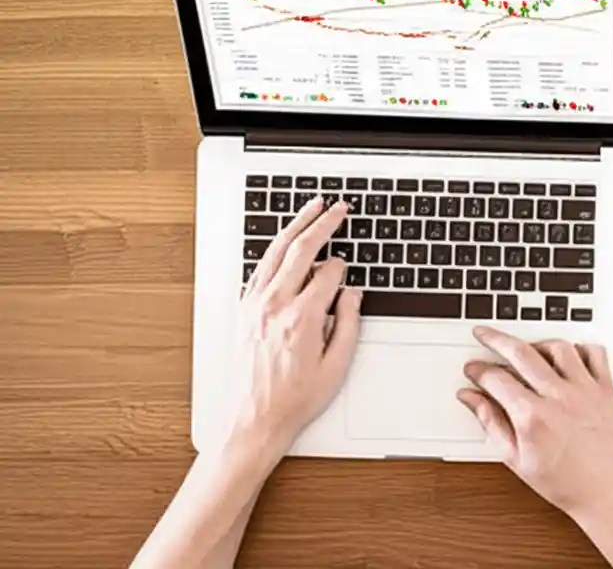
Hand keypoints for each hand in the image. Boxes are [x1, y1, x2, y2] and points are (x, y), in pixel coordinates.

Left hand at [227, 197, 363, 456]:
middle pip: (300, 249)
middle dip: (323, 224)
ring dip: (295, 225)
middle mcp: (274, 306)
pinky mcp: (244, 310)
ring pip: (275, 252)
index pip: (329, 274)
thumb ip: (348, 324)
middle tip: (337, 208)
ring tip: (311, 208)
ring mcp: (255, 305)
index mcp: (302, 319)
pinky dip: (275, 249)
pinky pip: (260, 268)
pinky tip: (284, 242)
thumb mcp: (336, 366)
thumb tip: (351, 294)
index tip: (349, 274)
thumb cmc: (294, 399)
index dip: (344, 270)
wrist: (254, 419)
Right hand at [457, 327, 612, 521]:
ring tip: (527, 348)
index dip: (478, 370)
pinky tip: (569, 355)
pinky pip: (595, 354)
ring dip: (537, 342)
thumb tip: (472, 400)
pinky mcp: (607, 390)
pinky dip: (580, 348)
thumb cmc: (568, 484)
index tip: (473, 369)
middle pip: (521, 352)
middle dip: (496, 339)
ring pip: (558, 346)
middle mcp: (559, 397)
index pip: (496, 378)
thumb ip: (492, 424)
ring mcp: (586, 390)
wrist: (610, 494)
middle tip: (485, 335)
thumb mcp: (517, 460)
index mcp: (533, 417)